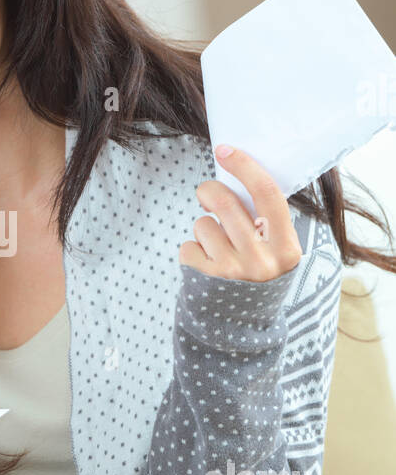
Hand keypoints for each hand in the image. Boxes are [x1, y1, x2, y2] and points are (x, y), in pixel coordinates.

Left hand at [178, 144, 302, 281]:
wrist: (242, 325)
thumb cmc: (257, 274)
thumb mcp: (274, 250)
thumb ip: (263, 219)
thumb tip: (233, 178)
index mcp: (287, 248)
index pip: (267, 194)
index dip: (245, 166)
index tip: (225, 149)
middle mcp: (262, 261)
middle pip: (226, 203)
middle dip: (209, 191)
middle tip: (206, 195)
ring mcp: (234, 273)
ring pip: (204, 224)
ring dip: (204, 228)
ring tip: (216, 247)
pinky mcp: (207, 281)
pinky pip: (188, 246)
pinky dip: (193, 250)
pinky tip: (206, 264)